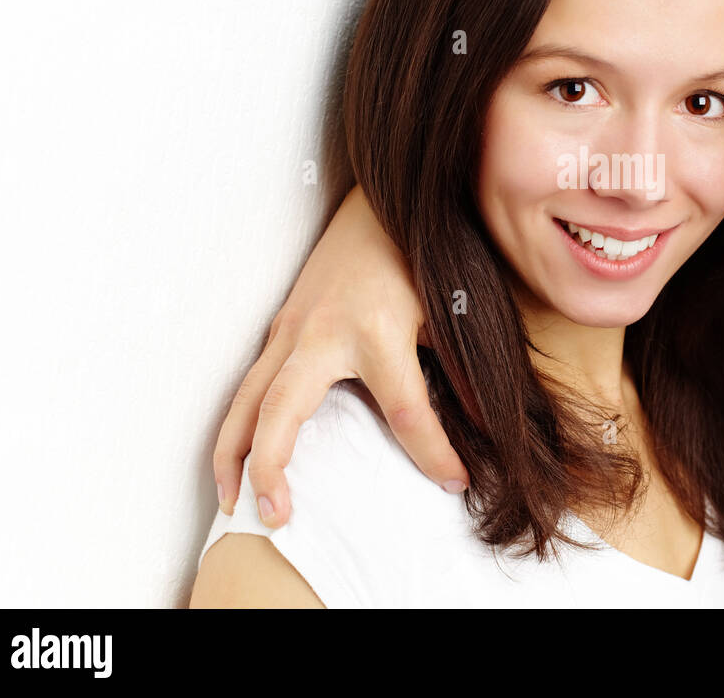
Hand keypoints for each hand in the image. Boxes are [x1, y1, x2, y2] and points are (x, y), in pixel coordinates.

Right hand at [212, 186, 468, 527]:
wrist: (378, 207)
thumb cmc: (416, 257)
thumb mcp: (448, 312)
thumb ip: (460, 371)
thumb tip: (489, 430)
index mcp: (377, 331)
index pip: (405, 412)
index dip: (432, 453)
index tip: (454, 482)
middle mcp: (324, 334)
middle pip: (283, 412)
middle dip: (273, 467)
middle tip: (278, 518)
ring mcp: (293, 331)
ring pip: (247, 401)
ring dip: (234, 455)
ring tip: (235, 504)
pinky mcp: (280, 329)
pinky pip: (249, 385)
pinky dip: (238, 426)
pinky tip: (237, 460)